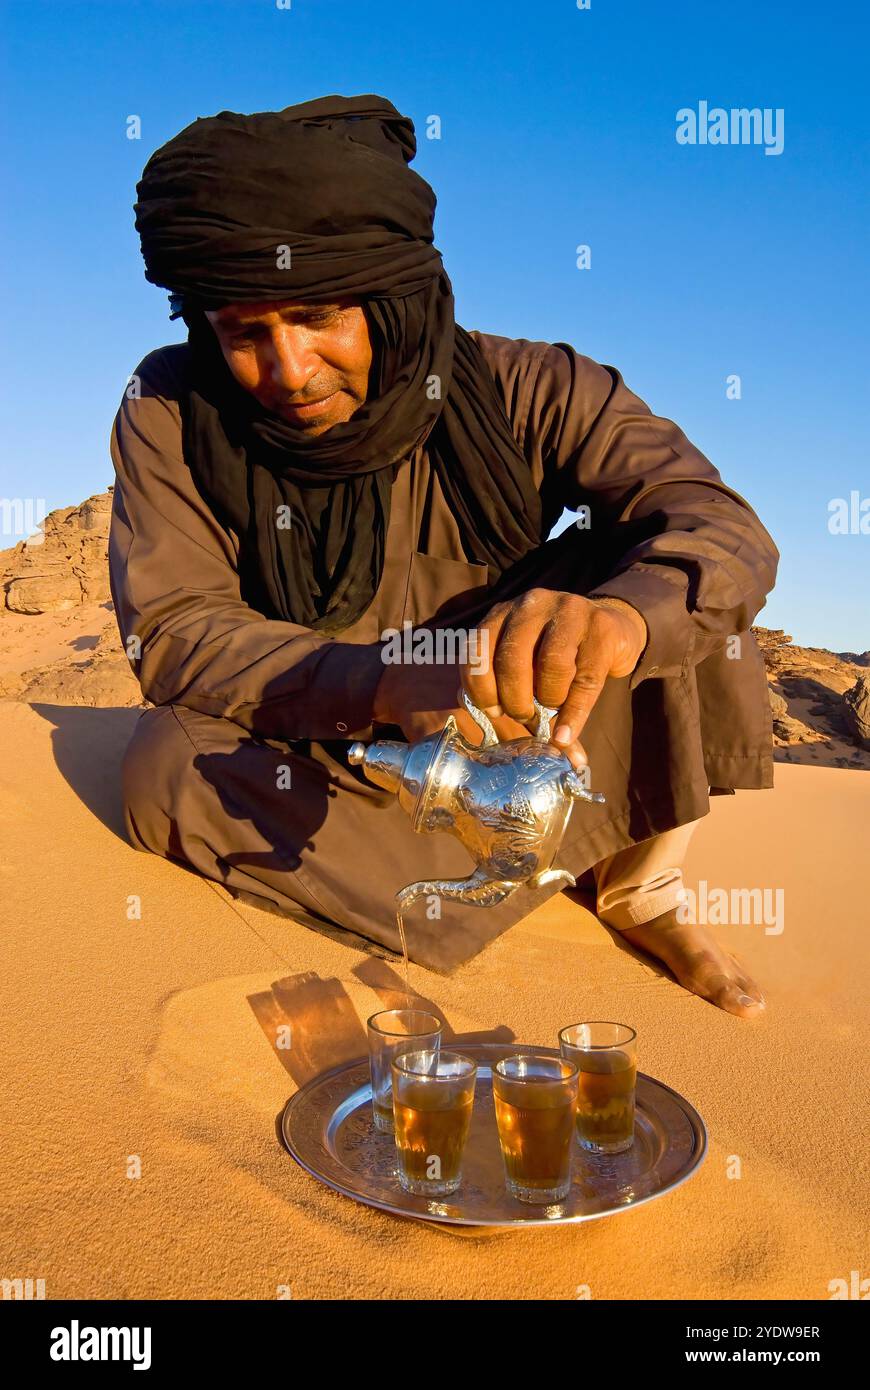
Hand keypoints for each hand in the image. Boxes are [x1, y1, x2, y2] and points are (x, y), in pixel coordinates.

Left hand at [372, 591, 646, 769]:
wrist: (611, 629)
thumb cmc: (558, 655)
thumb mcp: (528, 666)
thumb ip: (510, 694)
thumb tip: (491, 733)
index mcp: (504, 612)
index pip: (477, 648)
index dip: (480, 687)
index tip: (492, 711)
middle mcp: (532, 604)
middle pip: (512, 658)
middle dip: (514, 698)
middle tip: (523, 717)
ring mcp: (570, 610)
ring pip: (551, 663)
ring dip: (547, 699)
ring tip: (550, 711)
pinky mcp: (603, 628)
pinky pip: (586, 679)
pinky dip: (574, 715)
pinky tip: (566, 734)